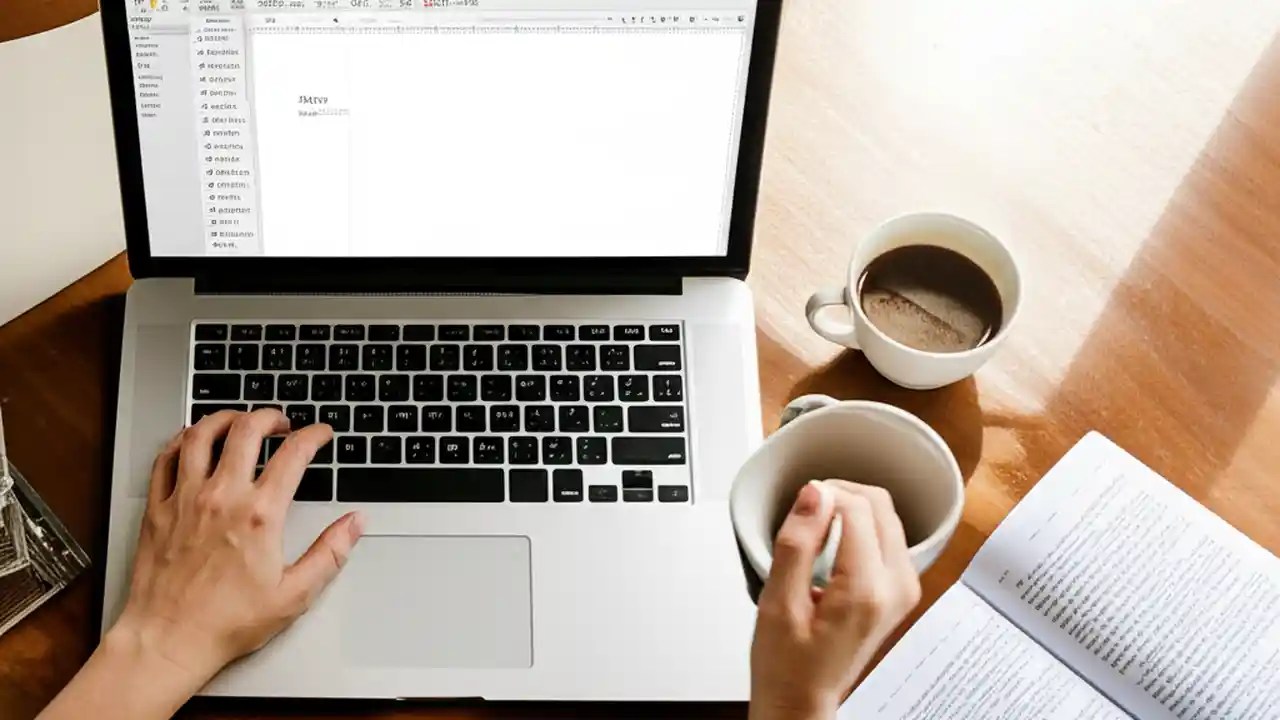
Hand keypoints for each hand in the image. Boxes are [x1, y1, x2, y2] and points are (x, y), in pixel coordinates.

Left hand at [111, 409, 363, 683]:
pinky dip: (181, 441)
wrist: (168, 640)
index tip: (321, 434)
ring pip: (201, 435)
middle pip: (246, 431)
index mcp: (260, 516)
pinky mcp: (157, 509)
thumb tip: (355, 523)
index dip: (313, 436)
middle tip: (281, 422)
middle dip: (270, 417)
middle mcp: (222, 498)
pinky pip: (165, 458)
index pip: (293, 455)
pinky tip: (191, 441)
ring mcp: (185, 499)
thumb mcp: (295, 594)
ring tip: (238, 420)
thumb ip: (330, 552)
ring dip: (225, 418)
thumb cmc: (227, 623)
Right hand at [749, 480, 920, 719]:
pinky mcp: (902, 589)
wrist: (803, 698)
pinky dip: (860, 528)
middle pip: (880, 506)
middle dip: (840, 496)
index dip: (822, 496)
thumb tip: (815, 494)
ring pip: (887, 516)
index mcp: (867, 590)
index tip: (798, 511)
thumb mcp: (778, 602)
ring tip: (815, 534)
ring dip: (850, 511)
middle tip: (805, 515)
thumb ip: (797, 543)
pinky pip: (887, 537)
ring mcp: (905, 588)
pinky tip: (832, 547)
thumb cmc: (787, 664)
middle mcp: (897, 587)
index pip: (857, 508)